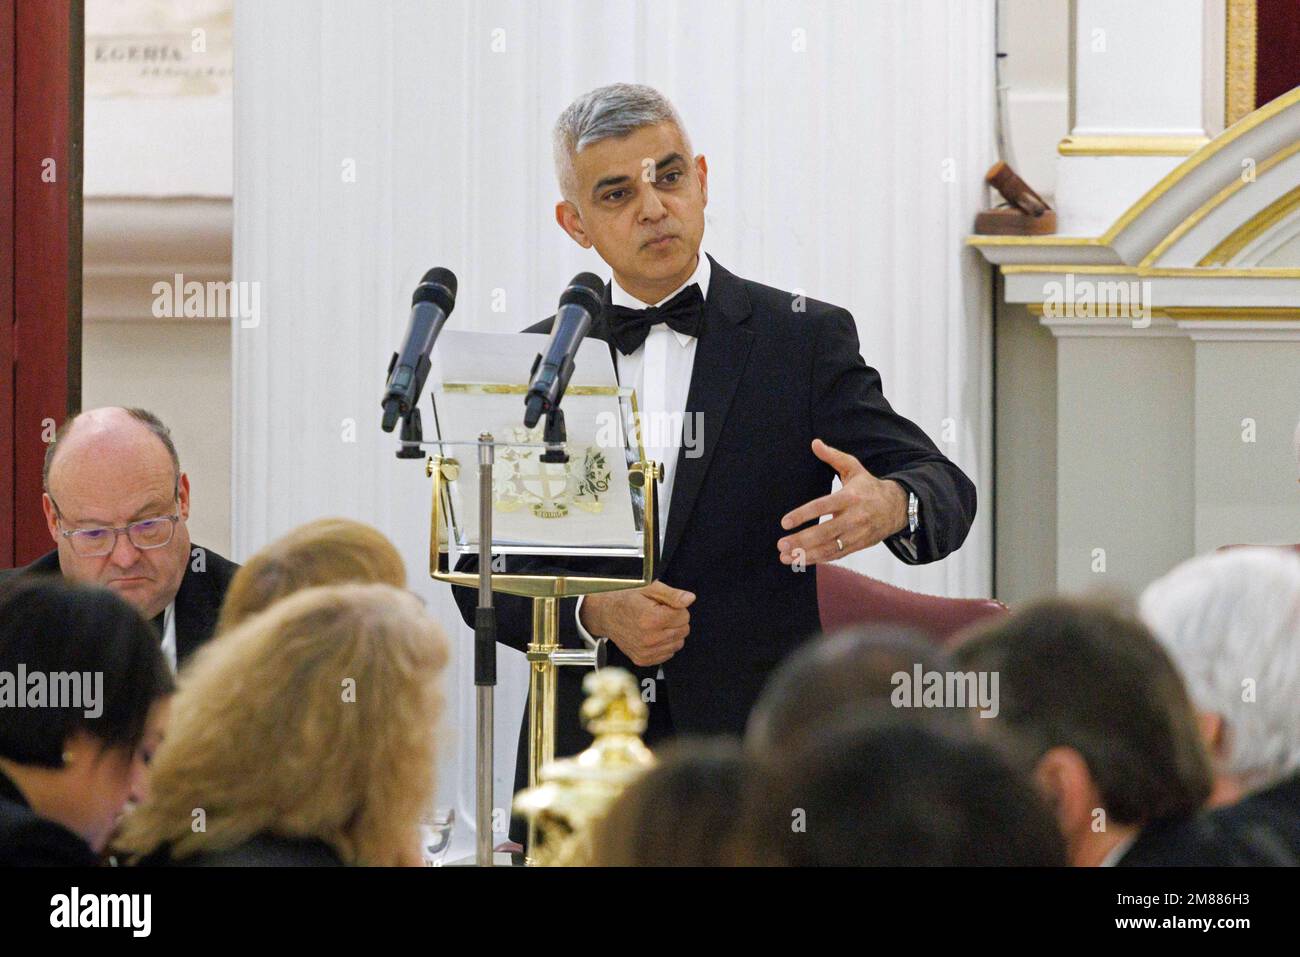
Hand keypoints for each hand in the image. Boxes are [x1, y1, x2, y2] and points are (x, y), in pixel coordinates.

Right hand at [580, 580, 694, 666]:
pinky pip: (668, 654)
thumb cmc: (625, 599)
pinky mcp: (643, 660)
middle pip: (684, 630)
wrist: (606, 615)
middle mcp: (649, 639)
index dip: (676, 607)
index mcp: (651, 619)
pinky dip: (664, 645)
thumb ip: (672, 594)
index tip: (663, 605)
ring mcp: (646, 652)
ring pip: (678, 643)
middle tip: (658, 613)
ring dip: (671, 633)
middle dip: (675, 620)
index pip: (684, 615)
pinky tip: (652, 635)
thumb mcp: (648, 589)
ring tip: (654, 624)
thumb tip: (690, 599)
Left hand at [777, 438, 908, 565]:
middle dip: (802, 540)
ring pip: (830, 548)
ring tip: (785, 557)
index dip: (803, 515)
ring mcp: (857, 534)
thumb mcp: (854, 468)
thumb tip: (814, 443)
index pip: (823, 506)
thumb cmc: (869, 486)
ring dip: (806, 555)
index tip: (784, 522)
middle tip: (781, 544)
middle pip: (825, 532)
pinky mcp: (858, 545)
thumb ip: (833, 457)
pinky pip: (836, 555)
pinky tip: (801, 560)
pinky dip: (819, 559)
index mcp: (850, 497)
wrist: (898, 507)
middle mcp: (854, 518)